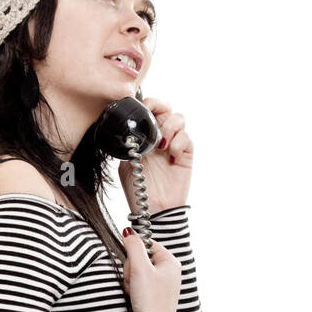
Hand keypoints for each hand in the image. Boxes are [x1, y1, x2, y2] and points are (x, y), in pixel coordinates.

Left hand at [117, 97, 193, 215]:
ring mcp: (174, 144)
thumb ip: (127, 144)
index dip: (148, 104)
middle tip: (153, 118)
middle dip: (160, 107)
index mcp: (145, 136)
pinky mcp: (186, 154)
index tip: (141, 107)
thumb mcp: (124, 163)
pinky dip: (178, 143)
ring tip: (161, 144)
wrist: (152, 208)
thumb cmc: (137, 190)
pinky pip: (186, 138)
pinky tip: (170, 156)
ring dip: (169, 126)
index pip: (150, 110)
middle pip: (166, 108)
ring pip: (179, 118)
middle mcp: (160, 136)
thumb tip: (124, 128)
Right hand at [120, 226, 180, 311]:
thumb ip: (134, 246)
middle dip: (132, 270)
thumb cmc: (150, 300)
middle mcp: (170, 271)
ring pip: (138, 272)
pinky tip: (136, 297)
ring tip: (135, 291)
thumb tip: (129, 231)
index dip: (135, 253)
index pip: (147, 244)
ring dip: (131, 280)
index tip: (134, 264)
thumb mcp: (140, 268)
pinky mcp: (156, 295)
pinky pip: (140, 284)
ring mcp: (164, 284)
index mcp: (171, 262)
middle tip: (135, 281)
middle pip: (141, 258)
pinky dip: (134, 289)